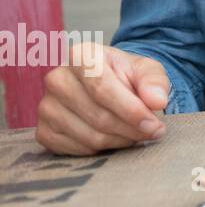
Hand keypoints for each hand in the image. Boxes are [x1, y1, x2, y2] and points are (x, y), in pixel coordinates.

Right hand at [36, 44, 169, 155]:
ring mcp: (46, 106)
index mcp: (80, 55)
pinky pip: (77, 151)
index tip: (154, 124)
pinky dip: (103, 149)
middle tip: (153, 131)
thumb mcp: (146, 70)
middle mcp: (56, 79)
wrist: (107, 84)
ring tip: (137, 132)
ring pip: (90, 136)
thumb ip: (154, 82)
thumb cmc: (126, 75)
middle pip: (98, 116)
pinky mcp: (43, 131)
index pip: (102, 88)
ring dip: (121, 140)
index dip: (131, 110)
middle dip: (131, 129)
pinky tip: (115, 137)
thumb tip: (157, 101)